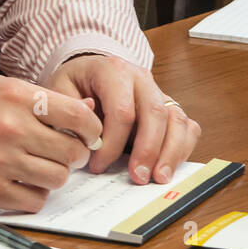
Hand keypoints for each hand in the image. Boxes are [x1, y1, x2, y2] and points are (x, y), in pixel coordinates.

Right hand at [0, 75, 102, 211]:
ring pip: (57, 178)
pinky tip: (19, 182)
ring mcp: (0, 160)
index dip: (90, 128)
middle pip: (72, 151)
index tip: (87, 135)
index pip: (78, 116)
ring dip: (52, 175)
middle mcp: (11, 126)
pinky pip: (33, 200)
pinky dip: (32, 194)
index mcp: (15, 95)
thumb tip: (86, 109)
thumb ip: (38, 98)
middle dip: (72, 154)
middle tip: (59, 153)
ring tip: (36, 167)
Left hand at [46, 54, 200, 184]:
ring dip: (170, 152)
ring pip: (176, 120)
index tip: (98, 166)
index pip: (121, 110)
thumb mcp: (60, 92)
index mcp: (113, 70)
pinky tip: (168, 168)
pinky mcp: (170, 108)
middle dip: (148, 150)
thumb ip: (71, 111)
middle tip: (137, 178)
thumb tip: (91, 131)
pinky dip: (183, 148)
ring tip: (158, 178)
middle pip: (154, 113)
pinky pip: (187, 126)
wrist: (89, 71)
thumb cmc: (75, 85)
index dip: (112, 144)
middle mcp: (142, 78)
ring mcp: (159, 92)